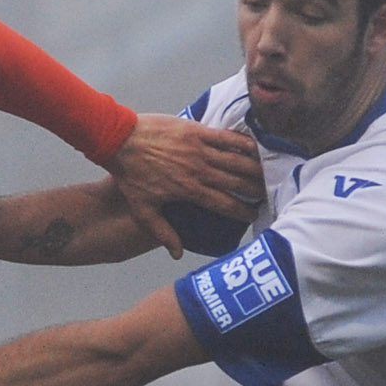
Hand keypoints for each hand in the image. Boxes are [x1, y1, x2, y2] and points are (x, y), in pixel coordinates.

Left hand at [105, 113, 260, 256]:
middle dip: (254, 189)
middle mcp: (198, 170)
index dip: (241, 211)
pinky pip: (225, 136)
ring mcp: (198, 149)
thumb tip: (178, 254)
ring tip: (266, 173)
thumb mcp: (143, 209)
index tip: (252, 216)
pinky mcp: (195, 130)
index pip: (223, 204)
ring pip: (235, 159)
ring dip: (253, 167)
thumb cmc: (129, 174)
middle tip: (266, 194)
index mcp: (189, 190)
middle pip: (236, 182)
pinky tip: (255, 146)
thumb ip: (162, 232)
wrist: (118, 140)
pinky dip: (242, 141)